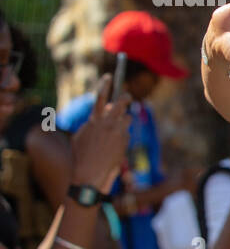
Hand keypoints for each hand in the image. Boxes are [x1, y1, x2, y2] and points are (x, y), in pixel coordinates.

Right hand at [69, 75, 128, 192]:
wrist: (90, 172)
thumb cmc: (82, 155)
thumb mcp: (83, 135)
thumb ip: (93, 122)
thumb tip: (105, 111)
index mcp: (93, 120)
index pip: (100, 96)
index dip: (105, 84)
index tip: (109, 76)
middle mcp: (107, 123)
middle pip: (122, 103)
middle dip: (126, 98)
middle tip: (127, 96)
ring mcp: (118, 131)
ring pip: (127, 119)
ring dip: (124, 121)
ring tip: (116, 130)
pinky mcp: (125, 140)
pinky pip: (126, 133)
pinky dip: (122, 137)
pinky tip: (114, 146)